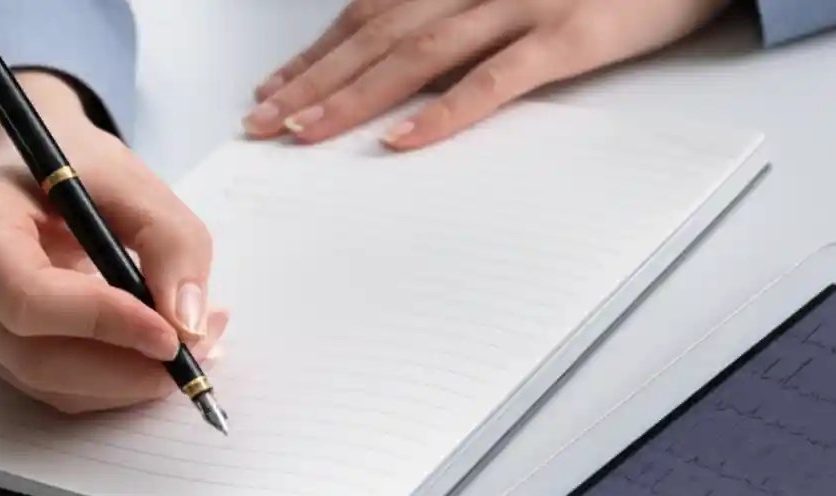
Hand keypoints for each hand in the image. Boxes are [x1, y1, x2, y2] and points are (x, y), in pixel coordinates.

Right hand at [0, 72, 227, 413]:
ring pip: (49, 385)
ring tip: (190, 347)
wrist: (33, 174)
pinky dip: (110, 382)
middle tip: (196, 354)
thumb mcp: (135, 182)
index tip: (172, 334)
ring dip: (127, 381)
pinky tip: (149, 353)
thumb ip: (173, 243)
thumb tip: (187, 324)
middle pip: (37, 358)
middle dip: (126, 368)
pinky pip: (51, 388)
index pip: (28, 297)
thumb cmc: (76, 169)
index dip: (103, 323)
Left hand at [243, 0, 731, 148]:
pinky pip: (497, 78)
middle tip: (264, 122)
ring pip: (419, 53)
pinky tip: (402, 141)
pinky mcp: (571, 33)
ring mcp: (525, 2)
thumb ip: (461, 13)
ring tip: (304, 132)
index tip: (274, 89)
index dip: (317, 53)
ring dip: (354, 96)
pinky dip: (446, 111)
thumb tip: (407, 70)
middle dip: (313, 80)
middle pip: (378, 34)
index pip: (370, 13)